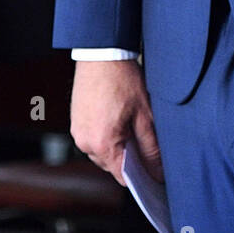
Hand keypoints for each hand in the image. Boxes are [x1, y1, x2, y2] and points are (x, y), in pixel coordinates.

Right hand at [70, 59, 162, 185]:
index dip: (141, 177)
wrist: (102, 55)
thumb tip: (158, 170)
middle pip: (112, 165)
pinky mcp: (76, 122)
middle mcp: (85, 143)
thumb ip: (151, 147)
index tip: (155, 174)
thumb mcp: (145, 115)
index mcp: (102, 144)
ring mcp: (78, 132)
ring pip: (103, 152)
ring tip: (134, 126)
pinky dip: (108, 136)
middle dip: (131, 159)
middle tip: (149, 143)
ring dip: (119, 146)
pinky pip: (94, 139)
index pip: (122, 176)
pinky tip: (121, 119)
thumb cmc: (123, 80)